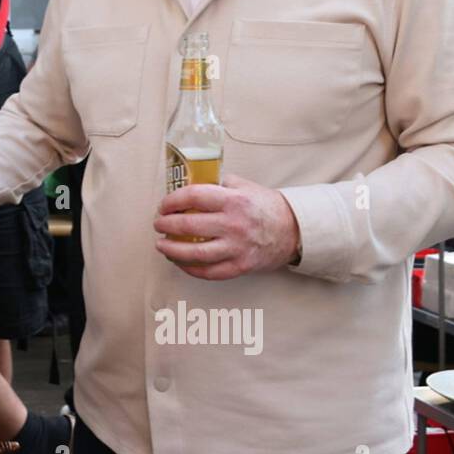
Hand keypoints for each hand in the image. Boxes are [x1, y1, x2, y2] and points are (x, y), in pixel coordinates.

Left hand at [153, 172, 299, 279]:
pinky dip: (190, 268)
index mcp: (234, 200)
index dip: (172, 201)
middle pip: (189, 225)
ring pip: (195, 253)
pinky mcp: (241, 266)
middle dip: (167, 225)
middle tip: (159, 225)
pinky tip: (180, 262)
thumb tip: (190, 182)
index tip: (164, 205)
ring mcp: (237, 248)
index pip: (193, 197)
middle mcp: (234, 224)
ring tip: (161, 246)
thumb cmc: (265, 206)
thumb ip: (219, 183)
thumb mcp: (244, 186)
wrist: (293, 230)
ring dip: (172, 250)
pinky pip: (209, 272)